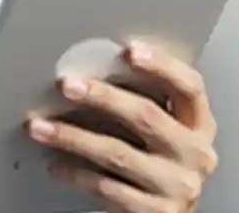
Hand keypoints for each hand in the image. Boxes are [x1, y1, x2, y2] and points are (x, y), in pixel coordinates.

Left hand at [25, 41, 218, 212]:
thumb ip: (138, 107)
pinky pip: (107, 188)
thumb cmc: (154, 169)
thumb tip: (87, 75)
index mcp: (198, 127)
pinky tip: (56, 165)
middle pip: (147, 116)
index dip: (162, 67)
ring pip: (118, 153)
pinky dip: (75, 174)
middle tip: (66, 85)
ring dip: (72, 137)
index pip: (190, 88)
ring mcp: (178, 187)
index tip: (129, 50)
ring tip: (39, 127)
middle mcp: (195, 155)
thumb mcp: (158, 135)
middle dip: (102, 97)